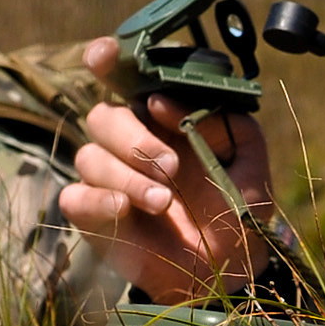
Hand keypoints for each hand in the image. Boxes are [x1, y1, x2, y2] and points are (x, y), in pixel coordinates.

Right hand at [59, 36, 277, 303]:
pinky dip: (98, 199)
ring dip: (128, 176)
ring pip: (89, 156)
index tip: (104, 56)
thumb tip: (165, 105)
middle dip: (134, 139)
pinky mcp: (92, 215)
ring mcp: (107, 179)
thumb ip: (225, 123)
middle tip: (170, 167)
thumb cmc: (237, 208)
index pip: (124, 79)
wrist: (229, 269)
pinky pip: (75, 196)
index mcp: (162, 120)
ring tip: (164, 200)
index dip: (106, 60)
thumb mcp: (249, 160)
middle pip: (103, 116)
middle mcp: (128, 143)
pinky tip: (125, 209)